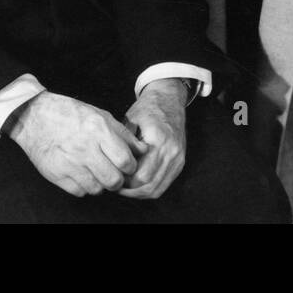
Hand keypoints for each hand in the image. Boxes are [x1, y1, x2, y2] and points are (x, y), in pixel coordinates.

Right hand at [6, 91, 143, 196]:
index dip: (131, 167)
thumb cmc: (73, 115)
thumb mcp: (102, 116)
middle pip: (113, 180)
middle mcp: (85, 149)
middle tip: (116, 173)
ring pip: (97, 189)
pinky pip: (80, 191)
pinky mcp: (56, 175)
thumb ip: (124, 135)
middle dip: (119, 179)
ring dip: (102, 184)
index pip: (125, 161)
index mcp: (99, 130)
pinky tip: (83, 174)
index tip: (128, 165)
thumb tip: (143, 150)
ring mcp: (69, 164)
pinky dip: (85, 186)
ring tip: (98, 172)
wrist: (36, 117)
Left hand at [118, 79, 188, 199]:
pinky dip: (149, 188)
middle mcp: (172, 151)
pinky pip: (164, 184)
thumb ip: (124, 144)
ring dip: (139, 192)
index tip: (112, 178)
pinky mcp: (180, 162)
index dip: (125, 183)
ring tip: (124, 187)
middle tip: (114, 186)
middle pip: (148, 186)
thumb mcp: (130, 121)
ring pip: (156, 189)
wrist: (169, 99)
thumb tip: (112, 168)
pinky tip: (137, 185)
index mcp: (159, 140)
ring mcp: (178, 158)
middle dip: (129, 190)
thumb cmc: (148, 108)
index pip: (141, 175)